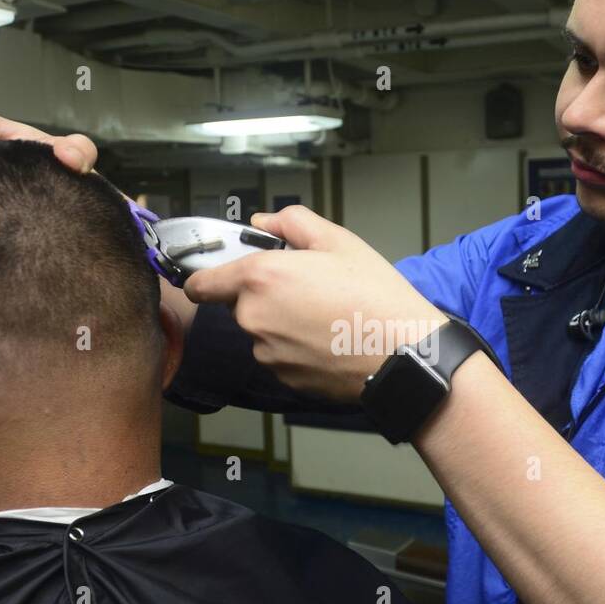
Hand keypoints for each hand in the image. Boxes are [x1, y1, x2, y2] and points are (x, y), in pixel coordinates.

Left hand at [183, 206, 445, 402]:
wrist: (403, 353)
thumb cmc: (374, 296)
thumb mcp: (338, 242)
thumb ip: (291, 223)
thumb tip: (263, 223)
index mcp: (260, 278)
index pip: (201, 284)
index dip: (206, 278)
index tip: (218, 276)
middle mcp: (254, 318)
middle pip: (240, 306)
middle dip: (265, 297)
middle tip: (307, 289)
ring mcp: (268, 353)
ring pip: (262, 333)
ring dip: (282, 325)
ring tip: (325, 317)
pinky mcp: (285, 380)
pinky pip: (280, 358)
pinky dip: (297, 350)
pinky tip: (329, 340)